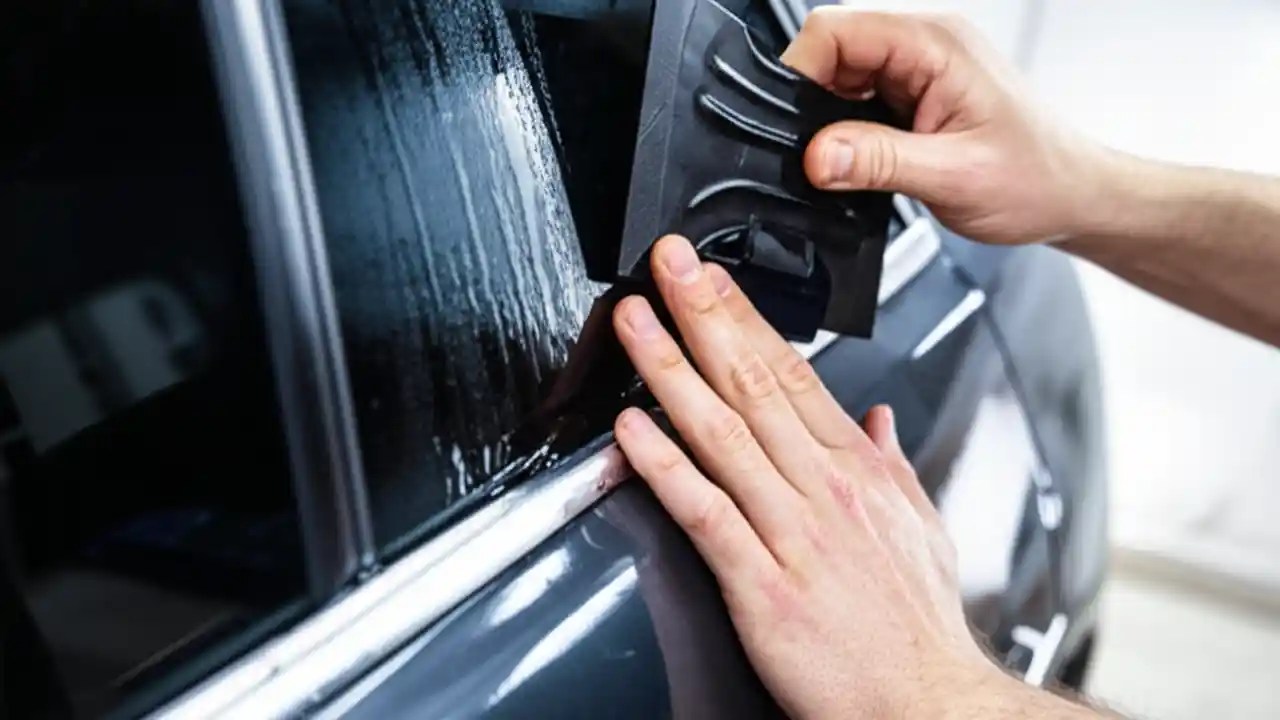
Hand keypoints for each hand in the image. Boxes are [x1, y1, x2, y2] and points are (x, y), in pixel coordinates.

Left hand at [611, 236, 1001, 718]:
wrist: (927, 705)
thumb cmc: (916, 626)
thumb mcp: (923, 528)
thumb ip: (893, 463)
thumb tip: (878, 417)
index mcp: (856, 470)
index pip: (793, 371)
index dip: (743, 318)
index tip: (711, 277)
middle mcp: (824, 489)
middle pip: (753, 383)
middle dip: (703, 314)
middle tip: (667, 263)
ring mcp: (792, 533)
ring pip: (722, 432)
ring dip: (672, 369)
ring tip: (636, 321)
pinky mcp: (762, 584)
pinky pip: (705, 512)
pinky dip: (666, 466)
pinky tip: (633, 428)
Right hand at [781, 9, 1111, 244]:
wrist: (1069, 195)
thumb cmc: (1035, 179)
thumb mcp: (952, 176)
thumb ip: (878, 162)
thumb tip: (816, 155)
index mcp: (935, 44)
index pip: (834, 30)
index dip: (801, 73)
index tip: (795, 126)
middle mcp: (924, 44)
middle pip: (830, 49)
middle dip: (813, 102)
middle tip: (828, 154)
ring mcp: (917, 66)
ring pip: (839, 76)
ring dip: (832, 120)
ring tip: (860, 160)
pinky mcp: (913, 92)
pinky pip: (857, 98)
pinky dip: (847, 130)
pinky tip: (867, 158)